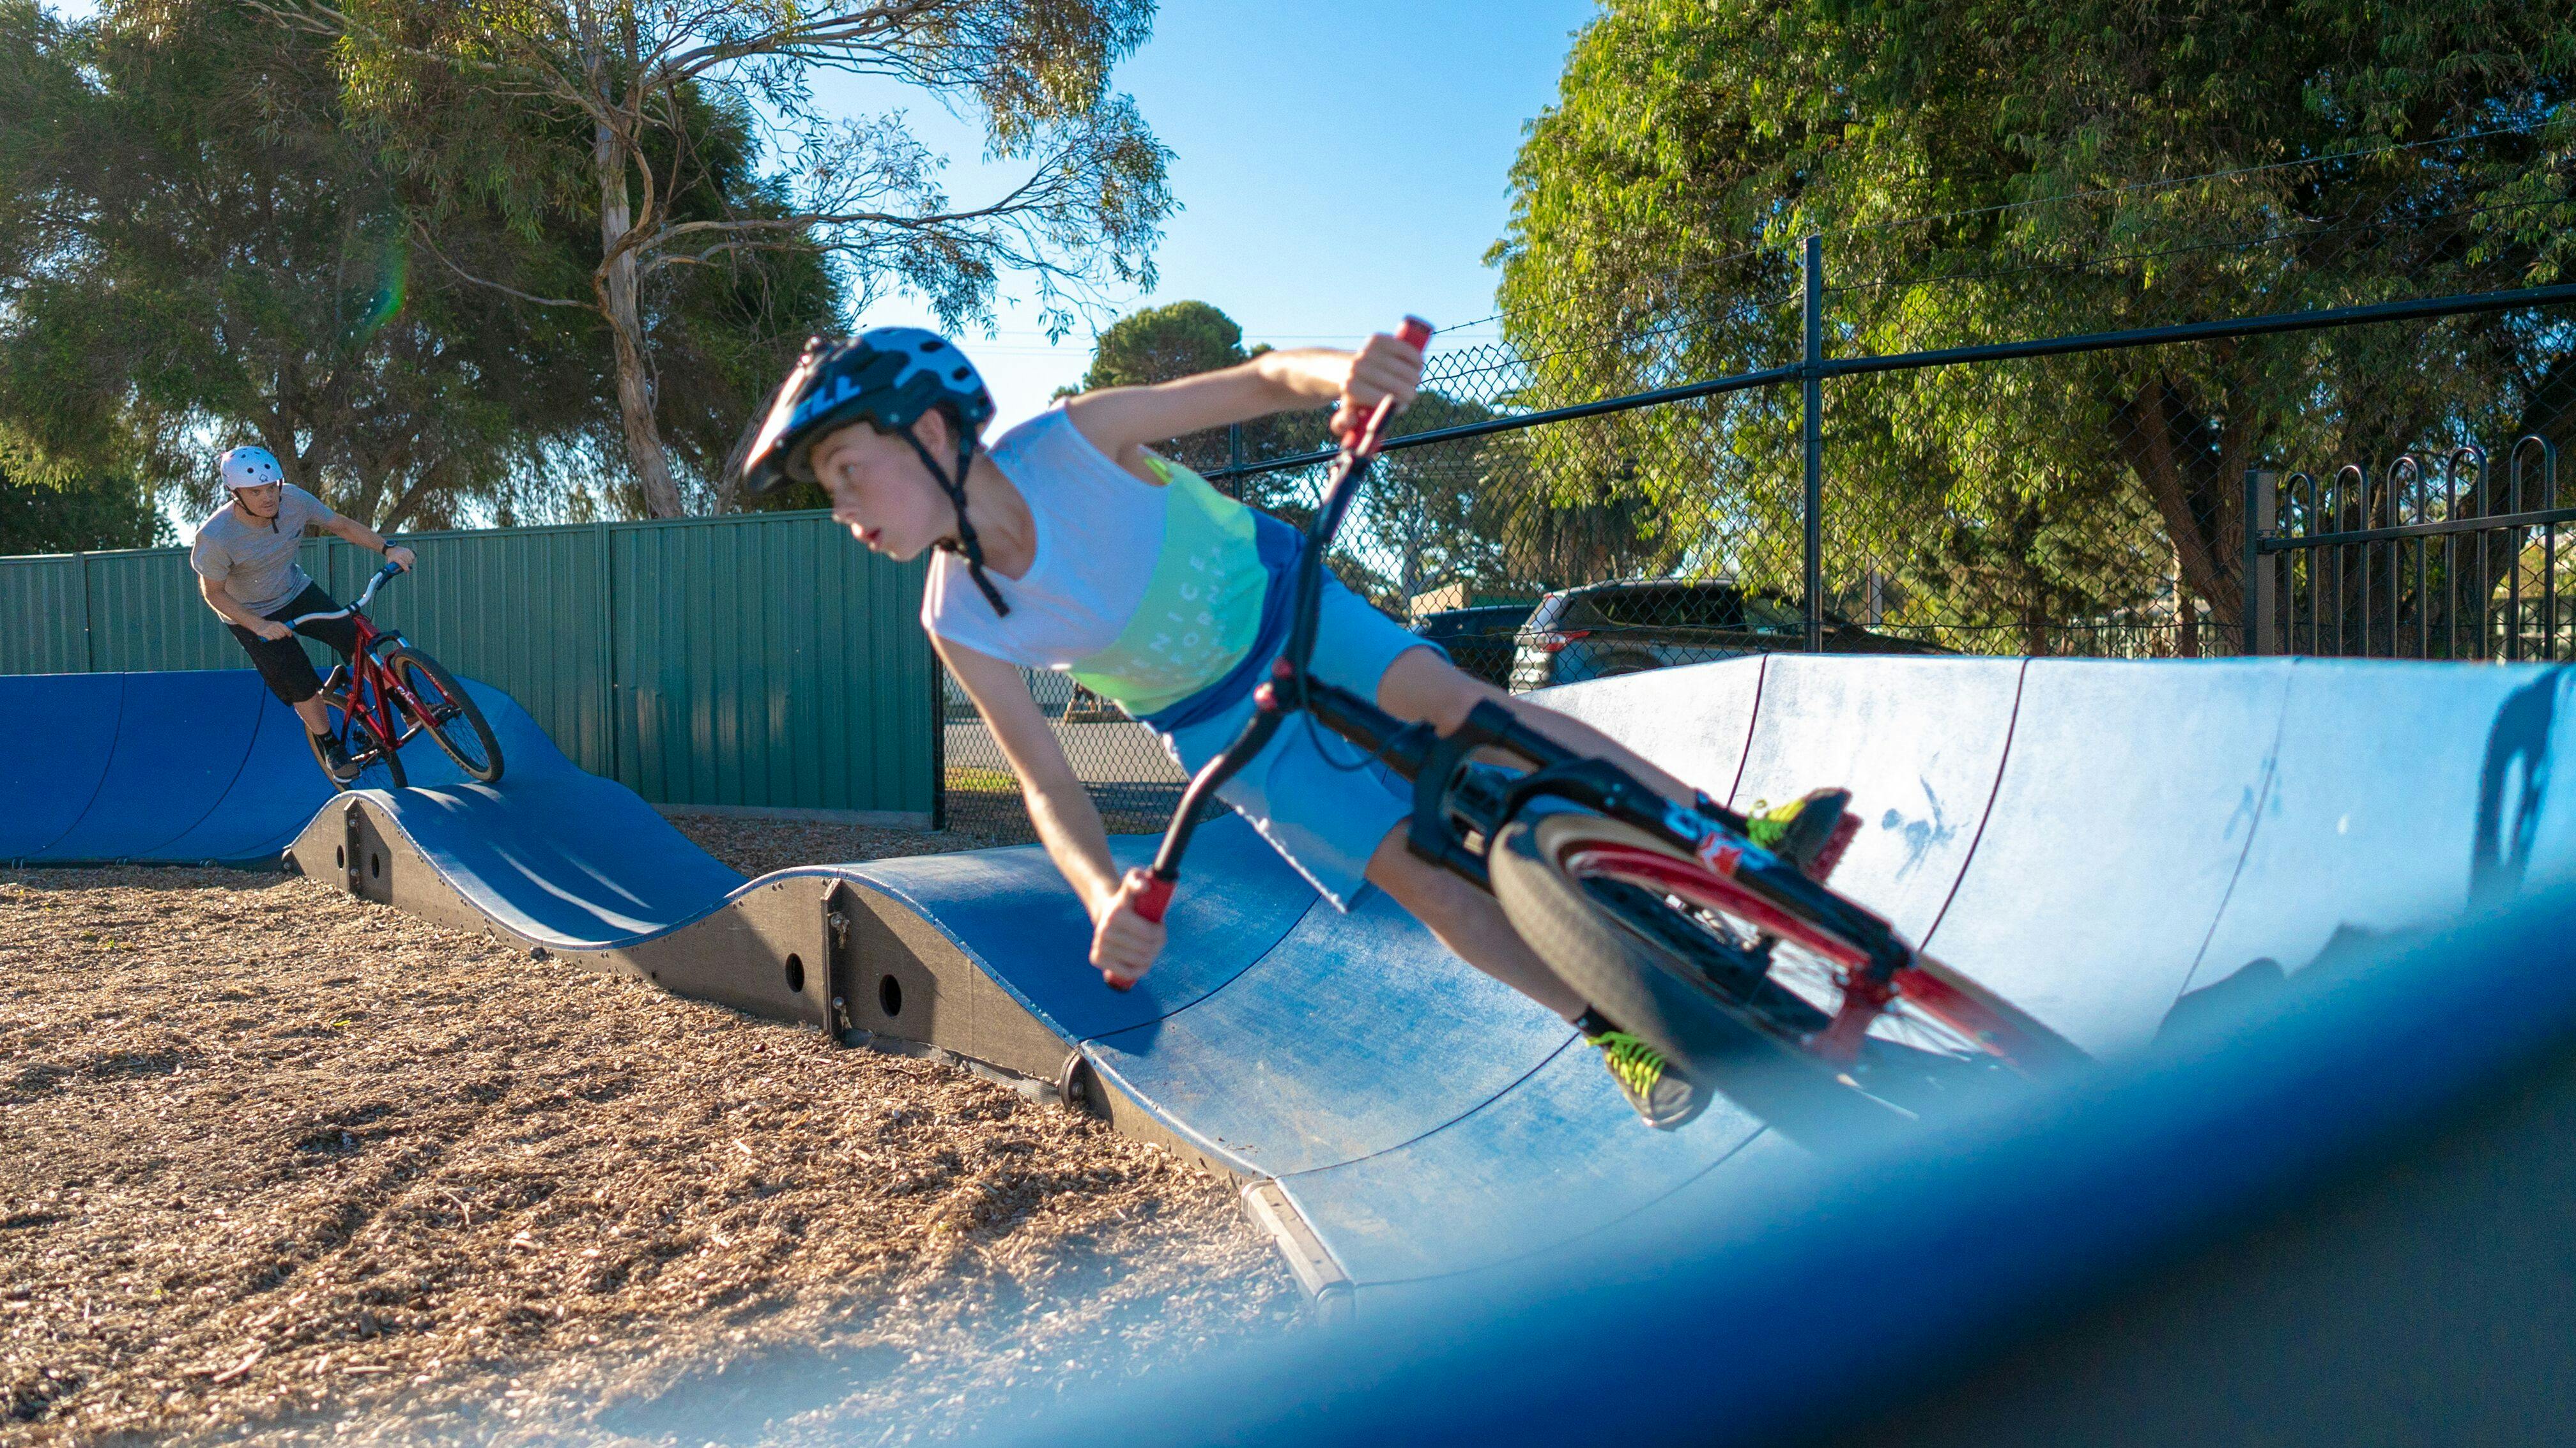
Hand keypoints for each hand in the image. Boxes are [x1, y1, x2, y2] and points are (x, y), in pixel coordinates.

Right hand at [252, 618, 292, 641]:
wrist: (258, 623)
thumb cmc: (269, 625)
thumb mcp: (276, 624)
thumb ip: (283, 628)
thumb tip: (290, 634)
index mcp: (277, 623)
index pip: (286, 628)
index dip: (289, 632)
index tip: (289, 635)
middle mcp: (273, 625)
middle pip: (282, 634)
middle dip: (282, 635)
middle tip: (280, 635)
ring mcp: (268, 629)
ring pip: (277, 637)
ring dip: (277, 637)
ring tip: (275, 635)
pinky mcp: (263, 633)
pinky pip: (271, 638)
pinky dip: (271, 638)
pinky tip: (270, 636)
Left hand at [385, 545, 415, 571]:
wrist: (392, 549)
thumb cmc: (392, 558)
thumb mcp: (390, 563)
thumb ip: (393, 568)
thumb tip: (397, 572)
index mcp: (396, 558)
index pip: (403, 564)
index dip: (406, 568)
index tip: (407, 571)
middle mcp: (401, 554)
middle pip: (408, 562)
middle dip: (407, 565)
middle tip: (404, 565)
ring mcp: (405, 552)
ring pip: (411, 560)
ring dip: (409, 562)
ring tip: (405, 561)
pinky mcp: (408, 550)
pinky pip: (413, 557)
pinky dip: (412, 558)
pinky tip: (408, 558)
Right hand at [1090, 868, 1167, 988]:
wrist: (1107, 913)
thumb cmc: (1128, 900)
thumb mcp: (1133, 883)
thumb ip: (1139, 879)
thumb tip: (1144, 886)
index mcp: (1116, 914)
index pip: (1149, 933)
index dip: (1161, 933)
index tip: (1160, 926)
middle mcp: (1104, 930)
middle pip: (1145, 949)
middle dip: (1157, 945)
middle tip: (1158, 939)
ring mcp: (1099, 945)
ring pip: (1138, 961)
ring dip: (1150, 957)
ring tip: (1150, 948)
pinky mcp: (1096, 958)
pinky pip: (1126, 973)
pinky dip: (1139, 970)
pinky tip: (1141, 962)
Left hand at [1330, 329, 1424, 441]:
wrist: (1342, 368)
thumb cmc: (1352, 397)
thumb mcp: (1346, 415)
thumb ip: (1344, 425)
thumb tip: (1351, 419)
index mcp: (1351, 388)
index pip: (1388, 401)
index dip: (1400, 405)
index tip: (1401, 407)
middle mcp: (1357, 367)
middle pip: (1399, 386)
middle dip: (1410, 393)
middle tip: (1410, 395)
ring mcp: (1366, 351)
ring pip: (1405, 369)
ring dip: (1415, 377)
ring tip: (1414, 381)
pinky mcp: (1376, 339)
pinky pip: (1406, 349)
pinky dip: (1416, 358)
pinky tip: (1418, 364)